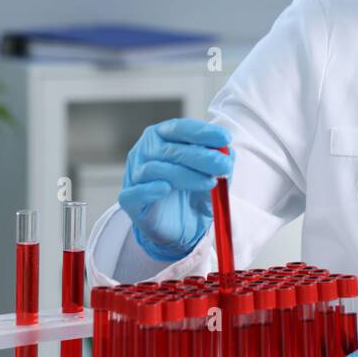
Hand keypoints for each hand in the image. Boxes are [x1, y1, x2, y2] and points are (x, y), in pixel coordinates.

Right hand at [118, 118, 231, 260]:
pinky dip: (149, 190)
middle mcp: (146, 151)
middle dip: (201, 156)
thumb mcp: (213, 175)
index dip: (202, 132)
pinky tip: (166, 188)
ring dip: (185, 175)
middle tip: (223, 165)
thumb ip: (220, 162)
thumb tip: (228, 152)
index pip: (180, 128)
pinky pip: (134, 193)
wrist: (179, 228)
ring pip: (155, 169)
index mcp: (164, 137)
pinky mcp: (130, 200)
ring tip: (209, 183)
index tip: (225, 139)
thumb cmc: (193, 193)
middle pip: (170, 149)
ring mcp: (135, 175)